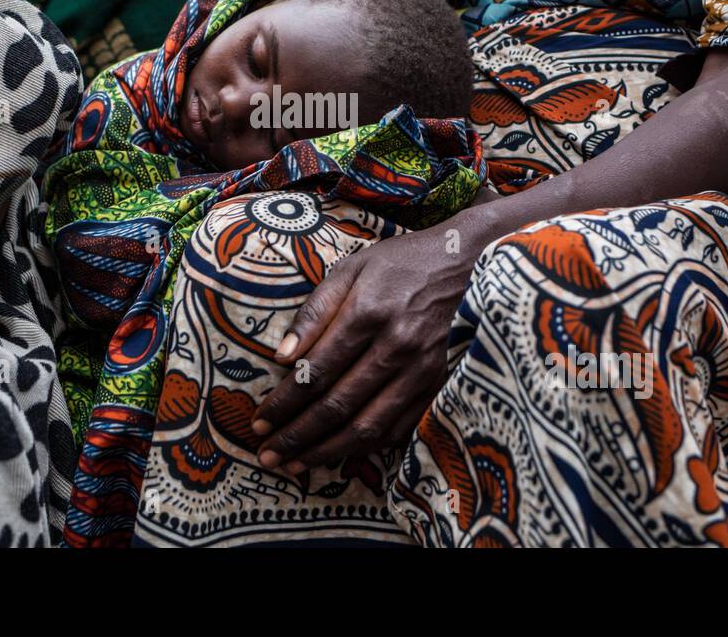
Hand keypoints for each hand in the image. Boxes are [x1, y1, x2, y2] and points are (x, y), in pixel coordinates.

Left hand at [249, 212, 492, 472]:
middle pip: (337, 405)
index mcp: (368, 313)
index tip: (259, 422)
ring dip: (327, 451)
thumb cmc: (401, 263)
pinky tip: (343, 454)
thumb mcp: (352, 268)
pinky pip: (400, 428)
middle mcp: (396, 346)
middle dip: (297, 436)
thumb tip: (281, 357)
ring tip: (297, 465)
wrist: (469, 262)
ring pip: (368, 426)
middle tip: (268, 455)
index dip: (283, 403)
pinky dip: (369, 448)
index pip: (314, 372)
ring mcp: (422, 369)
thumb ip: (315, 312)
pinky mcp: (439, 384)